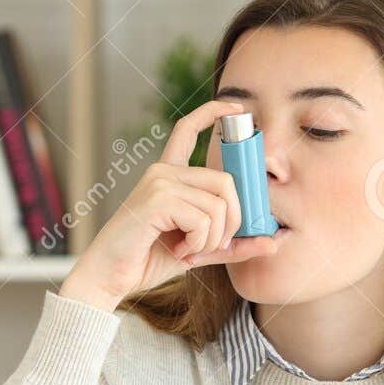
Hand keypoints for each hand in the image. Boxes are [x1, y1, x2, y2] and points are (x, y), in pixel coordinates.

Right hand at [59, 100, 281, 311]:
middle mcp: (163, 171)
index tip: (236, 107)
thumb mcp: (198, 250)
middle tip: (214, 244)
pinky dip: (199, 243)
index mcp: (170, 175)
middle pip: (226, 181)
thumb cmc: (148, 260)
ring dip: (213, 238)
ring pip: (219, 204)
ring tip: (189, 250)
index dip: (213, 113)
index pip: (188, 129)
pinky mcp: (157, 200)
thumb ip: (232, 244)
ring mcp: (159, 182)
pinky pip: (203, 219)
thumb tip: (272, 242)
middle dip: (233, 220)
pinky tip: (179, 251)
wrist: (110, 277)